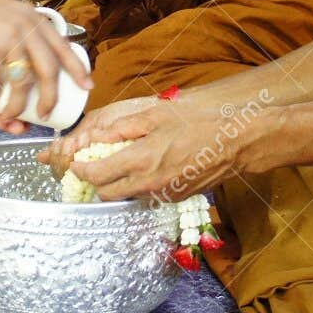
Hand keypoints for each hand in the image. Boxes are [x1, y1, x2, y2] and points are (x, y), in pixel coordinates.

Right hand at [0, 0, 91, 120]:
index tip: (87, 86)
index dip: (77, 69)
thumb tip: (41, 41)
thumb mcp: (7, 10)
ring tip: (12, 116)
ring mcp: (8, 39)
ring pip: (23, 83)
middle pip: (48, 70)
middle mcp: (25, 28)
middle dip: (51, 97)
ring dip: (18, 106)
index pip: (63, 47)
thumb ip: (23, 23)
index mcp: (32, 19)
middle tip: (49, 114)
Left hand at [41, 93, 265, 201]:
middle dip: (95, 181)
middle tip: (92, 165)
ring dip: (116, 184)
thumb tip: (96, 137)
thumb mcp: (156, 115)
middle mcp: (150, 183)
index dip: (81, 170)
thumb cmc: (198, 121)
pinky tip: (144, 167)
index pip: (97, 175)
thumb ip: (122, 128)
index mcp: (141, 160)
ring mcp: (164, 194)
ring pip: (127, 196)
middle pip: (107, 194)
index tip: (76, 162)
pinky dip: (137, 185)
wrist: (236, 140)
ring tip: (118, 163)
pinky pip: (146, 195)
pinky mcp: (176, 197)